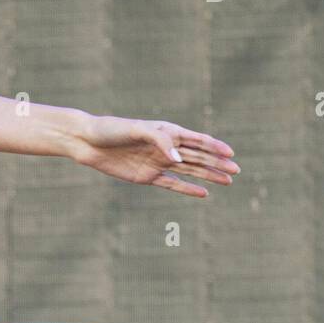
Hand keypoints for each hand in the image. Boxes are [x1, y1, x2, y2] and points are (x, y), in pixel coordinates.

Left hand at [72, 115, 238, 197]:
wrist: (87, 142)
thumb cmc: (111, 130)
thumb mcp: (135, 129)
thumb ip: (159, 140)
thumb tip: (179, 158)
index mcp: (166, 131)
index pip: (196, 139)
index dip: (214, 146)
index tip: (231, 153)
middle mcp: (165, 147)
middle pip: (197, 156)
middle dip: (217, 163)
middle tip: (236, 171)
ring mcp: (157, 162)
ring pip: (189, 170)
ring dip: (208, 175)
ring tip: (227, 181)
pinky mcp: (147, 176)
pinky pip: (172, 184)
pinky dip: (187, 189)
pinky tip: (203, 193)